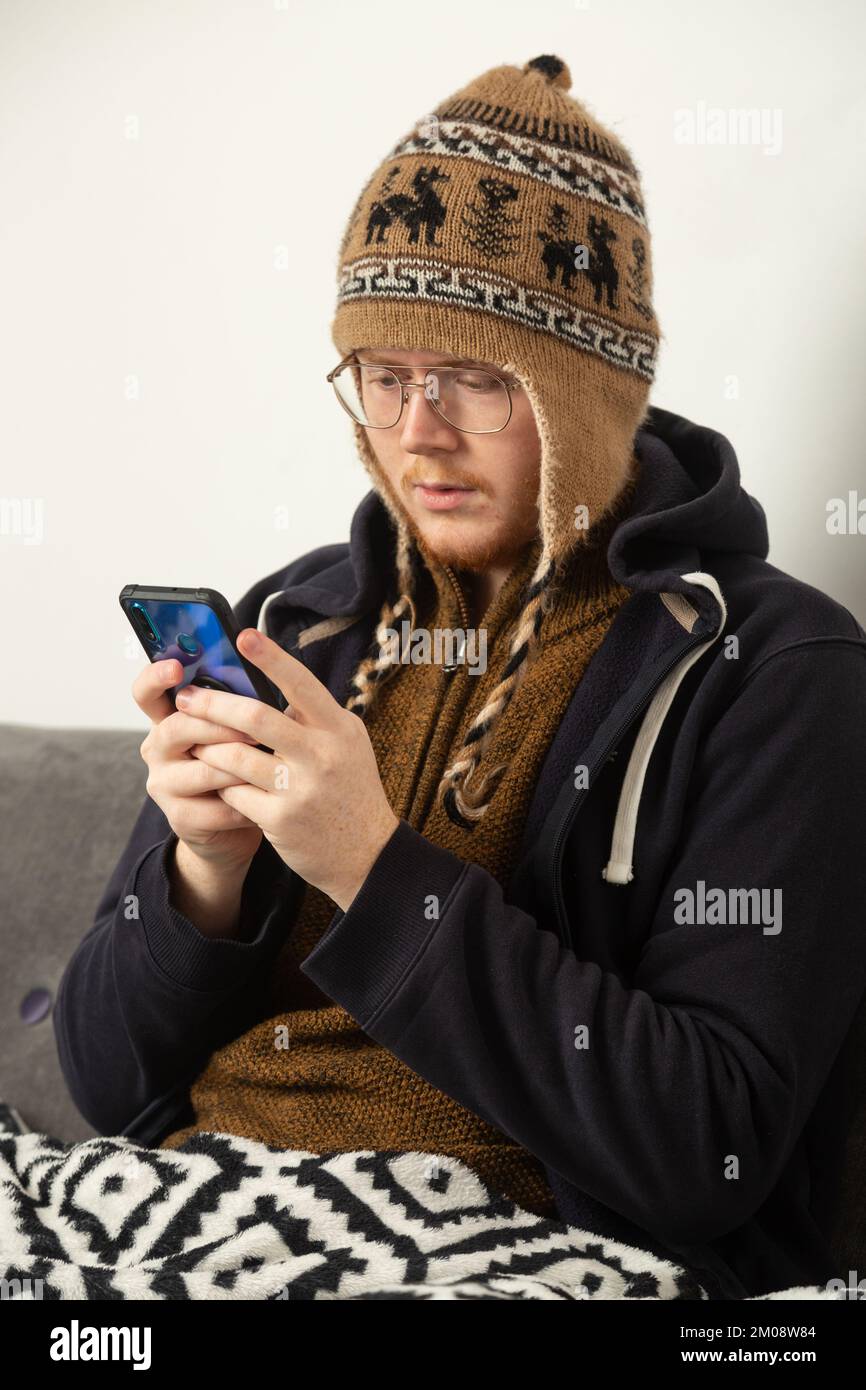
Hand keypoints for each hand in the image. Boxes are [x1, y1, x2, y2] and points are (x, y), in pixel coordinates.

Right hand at [133, 657, 263, 872]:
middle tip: (254, 729)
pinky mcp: (181, 818)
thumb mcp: (234, 730)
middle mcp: (157, 749)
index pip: (146, 693)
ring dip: (239, 767)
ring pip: (202, 771)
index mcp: (168, 719)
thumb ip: (234, 704)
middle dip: (219, 726)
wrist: (233, 824)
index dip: (156, 677)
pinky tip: (266, 798)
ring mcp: (164, 785)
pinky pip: (217, 807)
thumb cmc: (238, 765)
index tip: (176, 667)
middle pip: (176, 728)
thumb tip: (259, 669)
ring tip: (269, 766)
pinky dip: (246, 801)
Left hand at [176, 629, 399, 910]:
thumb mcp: (347, 746)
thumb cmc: (351, 791)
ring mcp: (301, 789)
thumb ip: (314, 718)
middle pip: (256, 717)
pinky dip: (221, 784)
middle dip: (213, 704)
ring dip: (208, 747)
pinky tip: (216, 781)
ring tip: (195, 741)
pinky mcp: (281, 820)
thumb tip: (270, 686)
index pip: (302, 684)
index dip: (271, 658)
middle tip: (187, 697)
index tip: (243, 636)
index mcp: (339, 728)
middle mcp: (322, 755)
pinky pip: (235, 793)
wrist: (367, 854)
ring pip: (236, 756)